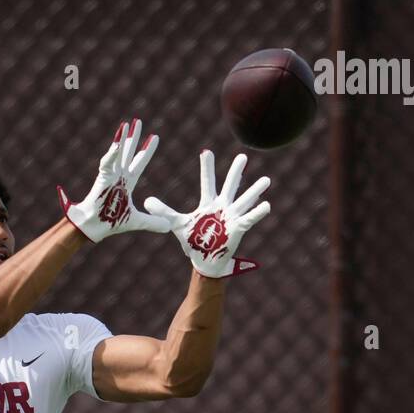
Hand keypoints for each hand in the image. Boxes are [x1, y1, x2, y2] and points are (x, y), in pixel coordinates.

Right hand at [58, 118, 171, 242]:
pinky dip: (112, 154)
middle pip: (128, 152)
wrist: (95, 227)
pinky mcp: (101, 178)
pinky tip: (117, 143)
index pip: (139, 163)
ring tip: (127, 124)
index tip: (155, 137)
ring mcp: (110, 175)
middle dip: (134, 137)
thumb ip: (152, 222)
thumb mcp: (137, 221)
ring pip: (117, 152)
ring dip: (122, 138)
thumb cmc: (112, 223)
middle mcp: (119, 176)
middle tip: (138, 121)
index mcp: (126, 183)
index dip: (147, 151)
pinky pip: (107, 163)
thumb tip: (168, 227)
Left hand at [144, 151, 270, 277]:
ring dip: (255, 190)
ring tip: (266, 179)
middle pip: (229, 185)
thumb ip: (164, 211)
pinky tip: (267, 204)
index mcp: (208, 203)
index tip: (206, 151)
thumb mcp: (177, 224)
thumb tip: (146, 201)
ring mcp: (231, 217)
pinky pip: (249, 219)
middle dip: (235, 172)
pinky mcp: (238, 229)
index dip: (207, 168)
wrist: (204, 260)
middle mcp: (222, 206)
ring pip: (244, 200)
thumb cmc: (193, 240)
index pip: (207, 182)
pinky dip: (257, 212)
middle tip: (242, 156)